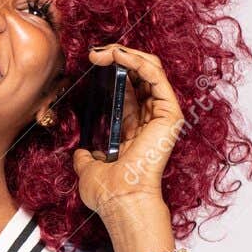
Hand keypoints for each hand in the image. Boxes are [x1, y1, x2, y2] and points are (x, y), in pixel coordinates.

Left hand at [70, 43, 185, 216]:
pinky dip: (137, 61)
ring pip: (149, 69)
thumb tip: (81, 153)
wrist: (120, 200)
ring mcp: (162, 114)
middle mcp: (150, 118)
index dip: (112, 71)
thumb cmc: (108, 191)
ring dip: (124, 54)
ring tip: (101, 51)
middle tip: (94, 53)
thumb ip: (86, 157)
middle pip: (140, 74)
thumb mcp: (89, 168)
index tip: (90, 63)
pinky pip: (156, 76)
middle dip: (117, 57)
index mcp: (134, 128)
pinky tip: (118, 55)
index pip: (128, 89)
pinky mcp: (169, 113)